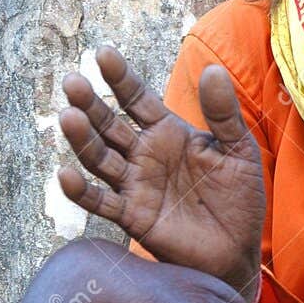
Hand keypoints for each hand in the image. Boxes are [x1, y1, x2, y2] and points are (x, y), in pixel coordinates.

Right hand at [57, 45, 265, 301]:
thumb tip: (214, 69)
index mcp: (168, 133)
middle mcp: (144, 155)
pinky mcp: (133, 217)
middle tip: (72, 81)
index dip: (121, 77)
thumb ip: (223, 114)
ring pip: (100, 158)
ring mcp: (135, 185)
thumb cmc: (240, 198)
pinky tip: (64, 174)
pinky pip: (102, 202)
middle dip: (91, 103)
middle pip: (109, 124)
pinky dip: (82, 192)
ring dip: (82, 139)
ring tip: (68, 116)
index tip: (103, 53)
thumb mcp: (238, 150)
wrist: (239, 249)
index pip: (137, 99)